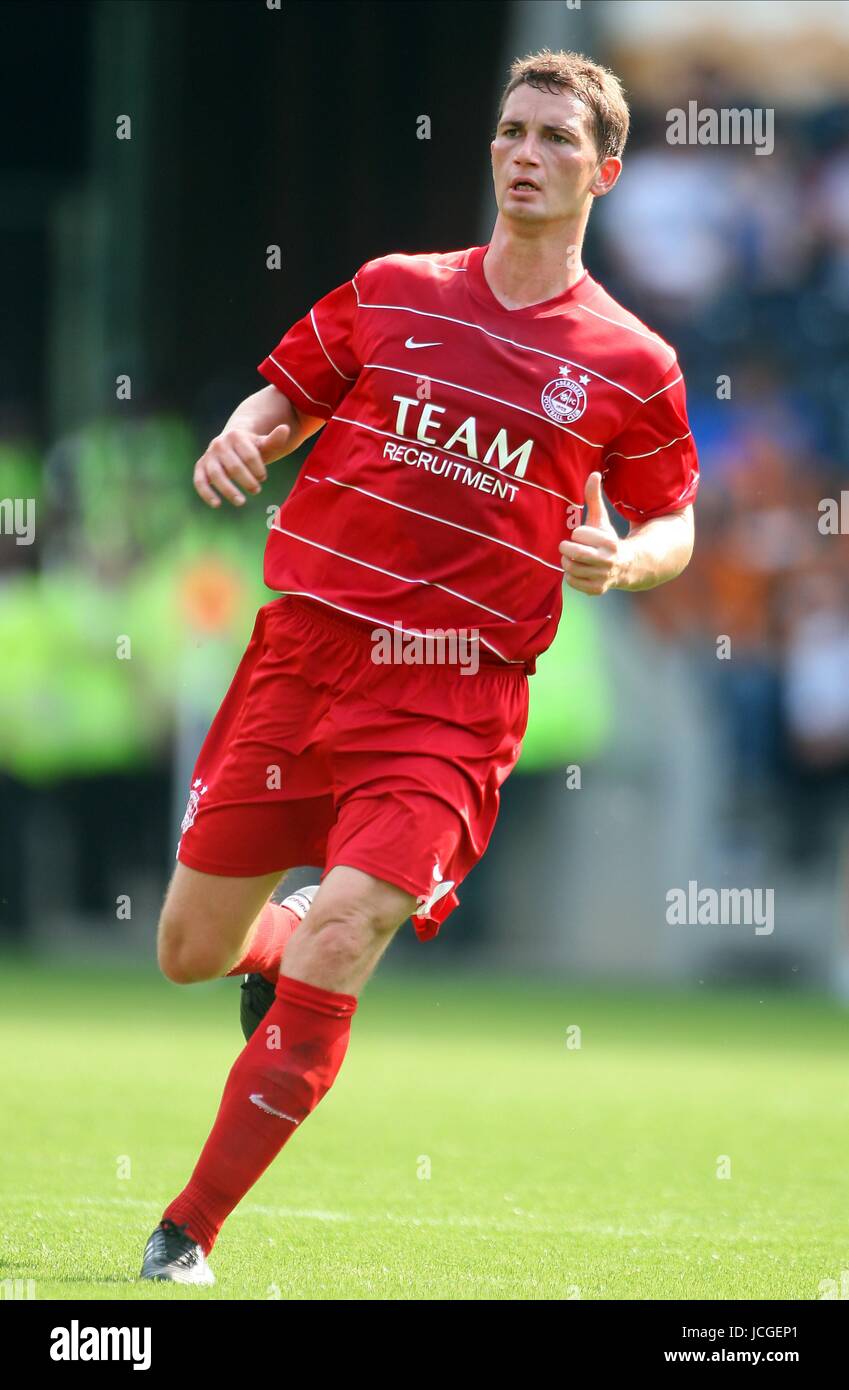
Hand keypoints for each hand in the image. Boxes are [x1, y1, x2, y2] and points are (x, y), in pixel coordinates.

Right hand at [193, 423, 292, 507]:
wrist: (232, 444)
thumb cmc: (251, 448)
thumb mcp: (263, 444)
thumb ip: (274, 440)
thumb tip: (285, 429)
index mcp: (236, 436)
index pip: (249, 455)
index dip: (258, 469)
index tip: (263, 478)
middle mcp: (219, 444)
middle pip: (234, 466)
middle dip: (247, 481)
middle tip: (257, 490)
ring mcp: (209, 456)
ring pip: (217, 475)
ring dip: (229, 490)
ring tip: (241, 502)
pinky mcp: (201, 467)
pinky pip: (200, 481)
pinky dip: (206, 493)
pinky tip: (217, 504)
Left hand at [559, 472, 620, 594]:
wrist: (626, 566)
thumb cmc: (606, 539)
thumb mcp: (601, 519)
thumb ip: (594, 498)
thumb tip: (594, 473)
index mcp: (610, 541)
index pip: (579, 534)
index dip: (577, 533)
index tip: (581, 534)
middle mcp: (608, 561)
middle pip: (574, 554)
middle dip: (566, 549)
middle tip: (567, 546)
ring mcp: (603, 577)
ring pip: (571, 568)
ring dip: (567, 562)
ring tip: (573, 558)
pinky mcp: (597, 589)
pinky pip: (572, 582)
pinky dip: (570, 576)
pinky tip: (578, 570)